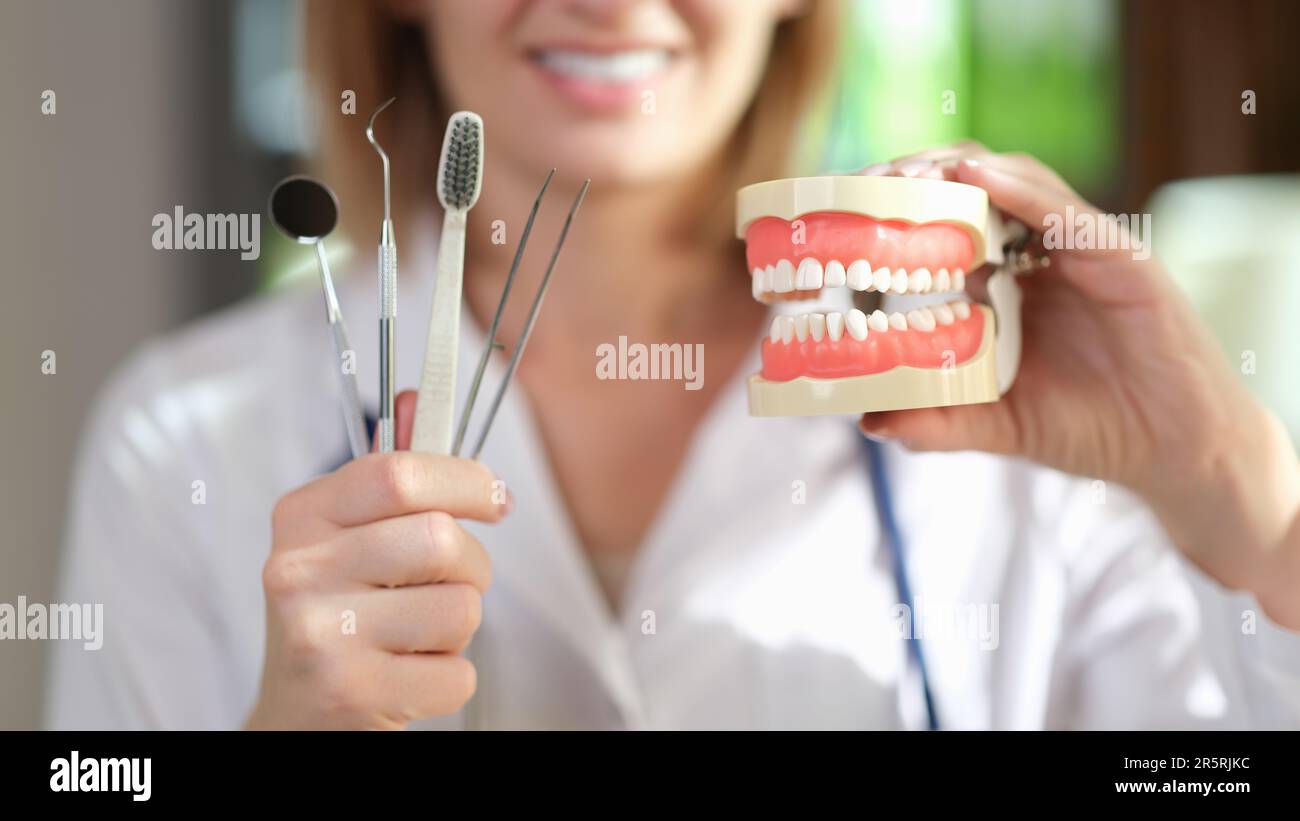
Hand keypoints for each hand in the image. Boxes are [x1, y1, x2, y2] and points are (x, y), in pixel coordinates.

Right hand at [245, 391, 508, 728]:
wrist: (297, 715)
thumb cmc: (337, 615)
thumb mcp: (348, 539)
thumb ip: (389, 475)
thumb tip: (416, 399)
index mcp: (302, 516)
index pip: (399, 474)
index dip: (466, 479)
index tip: (495, 497)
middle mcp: (299, 571)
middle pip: (441, 540)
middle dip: (473, 565)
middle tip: (455, 582)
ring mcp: (322, 635)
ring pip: (460, 609)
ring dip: (460, 625)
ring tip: (419, 634)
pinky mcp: (351, 694)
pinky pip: (458, 674)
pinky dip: (451, 678)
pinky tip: (410, 675)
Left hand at [857, 144, 1299, 625]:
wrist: (1174, 454)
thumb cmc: (1091, 427)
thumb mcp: (999, 425)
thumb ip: (939, 421)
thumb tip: (869, 421)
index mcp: (1011, 280)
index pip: (948, 220)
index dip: (898, 207)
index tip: (845, 210)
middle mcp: (1043, 254)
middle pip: (974, 186)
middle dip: (918, 174)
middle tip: (866, 183)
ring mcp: (1085, 251)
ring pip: (1019, 182)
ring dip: (961, 170)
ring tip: (911, 173)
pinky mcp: (1125, 261)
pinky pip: (1071, 216)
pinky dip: (1025, 193)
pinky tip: (981, 182)